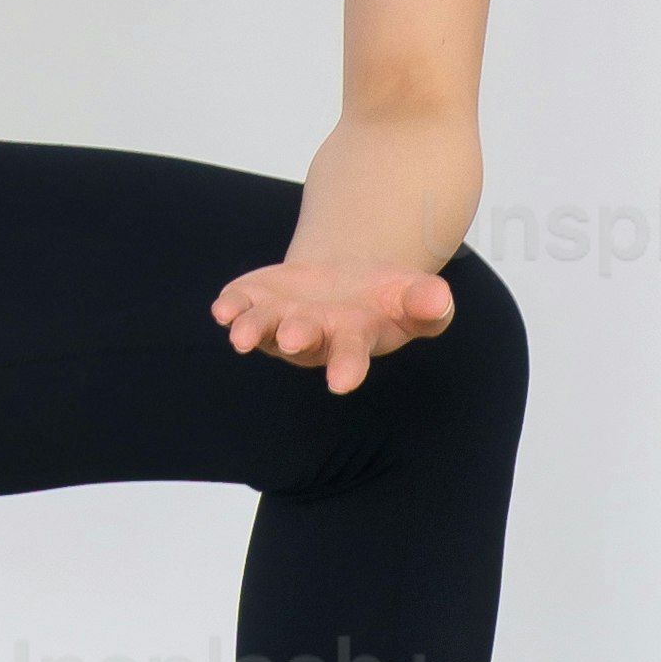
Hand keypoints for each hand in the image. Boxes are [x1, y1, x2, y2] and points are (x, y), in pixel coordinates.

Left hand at [210, 262, 456, 395]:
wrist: (346, 280)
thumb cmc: (386, 298)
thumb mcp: (414, 296)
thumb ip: (426, 303)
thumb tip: (438, 300)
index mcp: (352, 340)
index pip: (350, 357)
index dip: (346, 367)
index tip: (342, 381)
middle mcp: (312, 336)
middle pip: (302, 341)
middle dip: (298, 337)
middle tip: (294, 338)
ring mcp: (278, 319)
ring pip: (262, 328)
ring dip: (252, 329)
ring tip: (240, 335)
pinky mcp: (255, 298)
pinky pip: (237, 306)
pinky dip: (229, 307)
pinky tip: (222, 309)